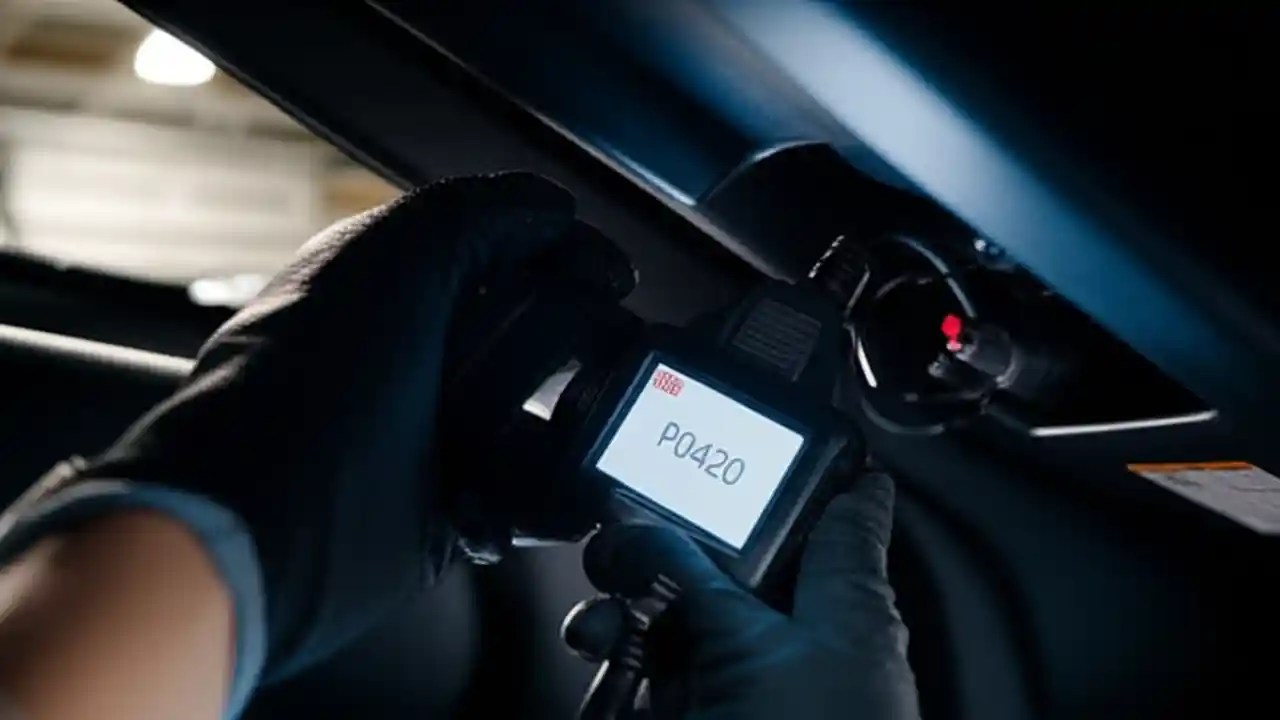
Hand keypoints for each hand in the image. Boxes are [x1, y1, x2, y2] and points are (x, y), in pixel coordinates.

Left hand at [68, 173, 577, 677]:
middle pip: (536, 332)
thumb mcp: (404, 254)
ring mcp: (433, 433)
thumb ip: (484, 212)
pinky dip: (554, 494)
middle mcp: (417, 353)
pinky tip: (562, 490)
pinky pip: (528, 495)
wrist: (270, 525)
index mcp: (398, 281)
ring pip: (542, 417)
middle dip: (587, 341)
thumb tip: (554, 210)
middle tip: (619, 358)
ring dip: (577, 425)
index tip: (616, 281)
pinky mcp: (449, 509)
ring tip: (595, 430)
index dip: (567, 253)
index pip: (506, 247)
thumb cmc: (314, 380)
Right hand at [584, 473, 920, 719]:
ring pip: (685, 602)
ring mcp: (742, 678)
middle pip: (740, 553)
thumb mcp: (755, 647)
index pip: (846, 516)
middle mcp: (796, 636)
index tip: (798, 426)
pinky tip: (597, 636)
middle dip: (683, 529)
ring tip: (606, 582)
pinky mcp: (694, 712)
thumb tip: (646, 526)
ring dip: (635, 585)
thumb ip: (696, 577)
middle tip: (637, 511)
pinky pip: (650, 658)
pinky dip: (617, 640)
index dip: (827, 467)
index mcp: (845, 608)